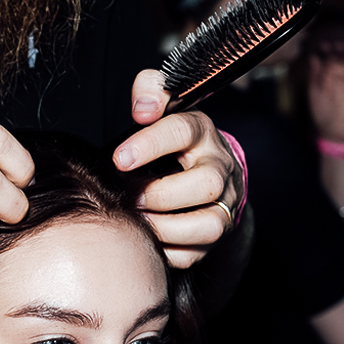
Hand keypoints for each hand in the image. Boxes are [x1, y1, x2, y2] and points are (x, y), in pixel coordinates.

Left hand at [112, 69, 241, 269]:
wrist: (204, 168)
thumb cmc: (170, 138)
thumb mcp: (162, 105)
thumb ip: (151, 89)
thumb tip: (143, 107)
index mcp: (201, 133)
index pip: (182, 131)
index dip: (150, 144)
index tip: (119, 158)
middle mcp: (220, 169)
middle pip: (206, 184)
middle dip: (161, 194)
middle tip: (131, 196)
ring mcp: (223, 205)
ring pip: (210, 225)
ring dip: (166, 228)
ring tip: (138, 219)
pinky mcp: (215, 236)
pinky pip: (195, 254)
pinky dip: (168, 252)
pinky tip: (147, 239)